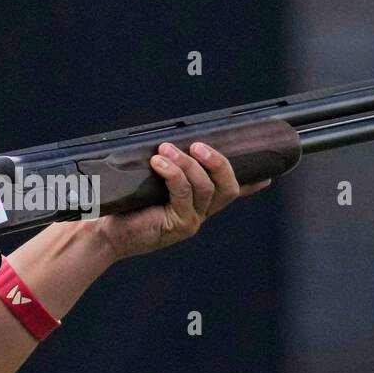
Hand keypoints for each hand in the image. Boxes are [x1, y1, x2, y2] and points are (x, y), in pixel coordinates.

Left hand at [93, 141, 271, 261]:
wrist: (105, 231)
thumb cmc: (126, 205)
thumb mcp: (151, 183)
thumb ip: (168, 168)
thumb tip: (170, 142)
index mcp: (198, 203)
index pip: (231, 192)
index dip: (251, 183)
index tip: (268, 174)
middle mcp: (200, 213)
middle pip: (228, 187)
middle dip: (218, 162)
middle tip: (198, 145)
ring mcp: (191, 221)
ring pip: (206, 187)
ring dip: (188, 163)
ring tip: (166, 150)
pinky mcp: (178, 225)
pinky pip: (183, 194)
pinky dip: (173, 173)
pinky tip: (159, 163)